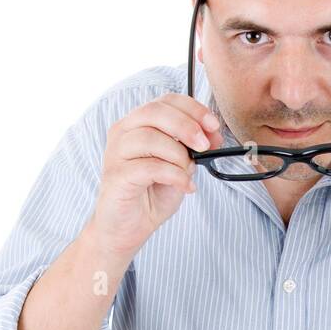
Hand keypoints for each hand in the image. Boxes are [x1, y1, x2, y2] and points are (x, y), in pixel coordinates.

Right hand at [90, 93, 221, 254]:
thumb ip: (191, 148)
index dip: (193, 109)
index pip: (166, 101)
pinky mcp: (117, 175)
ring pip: (151, 138)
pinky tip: (185, 186)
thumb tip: (212, 135)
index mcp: (138, 123)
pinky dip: (174, 176)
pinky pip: (150, 167)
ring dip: (178, 155)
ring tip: (187, 173)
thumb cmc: (150, 195)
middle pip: (155, 111)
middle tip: (205, 145)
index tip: (213, 125)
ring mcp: (116, 153)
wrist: (127, 228)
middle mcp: (123, 132)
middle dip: (187, 126)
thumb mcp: (179, 166)